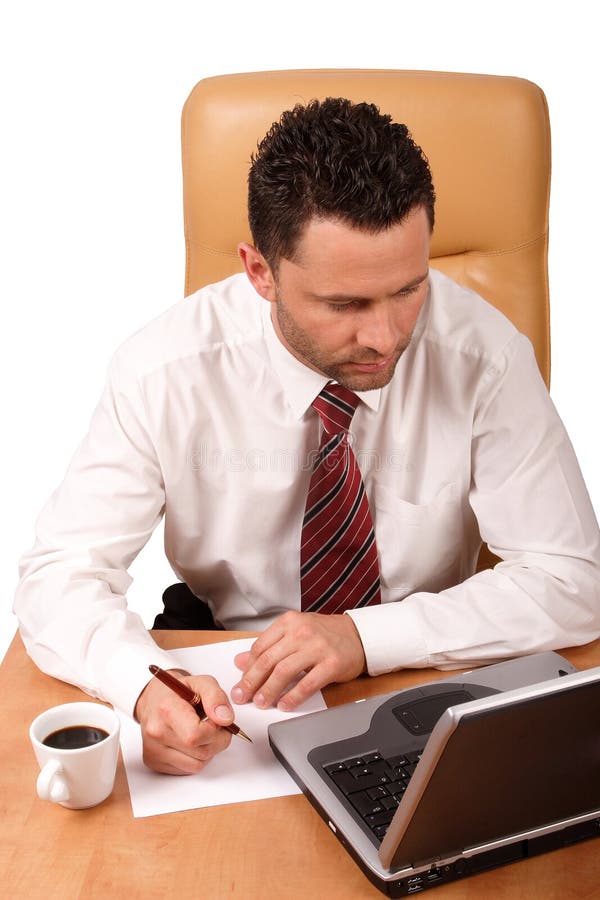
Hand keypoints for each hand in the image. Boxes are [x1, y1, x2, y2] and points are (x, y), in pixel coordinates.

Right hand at [134, 671, 233, 773]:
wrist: (152, 700)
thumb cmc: (178, 691)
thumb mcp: (202, 683)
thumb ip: (216, 698)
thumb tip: (226, 719)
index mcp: (167, 709)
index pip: (196, 735)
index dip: (214, 730)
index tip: (215, 720)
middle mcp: (157, 732)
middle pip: (201, 752)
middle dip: (216, 740)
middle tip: (213, 725)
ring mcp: (154, 750)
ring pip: (197, 765)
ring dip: (207, 751)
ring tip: (201, 733)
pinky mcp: (154, 763)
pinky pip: (187, 770)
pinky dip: (195, 758)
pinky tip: (190, 742)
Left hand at [230, 611, 365, 710]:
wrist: (357, 635)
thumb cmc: (324, 635)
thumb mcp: (294, 633)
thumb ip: (268, 646)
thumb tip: (240, 661)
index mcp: (289, 622)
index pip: (260, 647)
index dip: (247, 668)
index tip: (240, 683)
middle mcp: (301, 631)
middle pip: (268, 660)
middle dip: (252, 682)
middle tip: (242, 697)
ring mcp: (317, 647)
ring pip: (284, 672)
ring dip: (269, 690)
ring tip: (261, 703)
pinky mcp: (332, 663)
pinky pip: (307, 683)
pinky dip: (293, 697)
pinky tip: (285, 705)